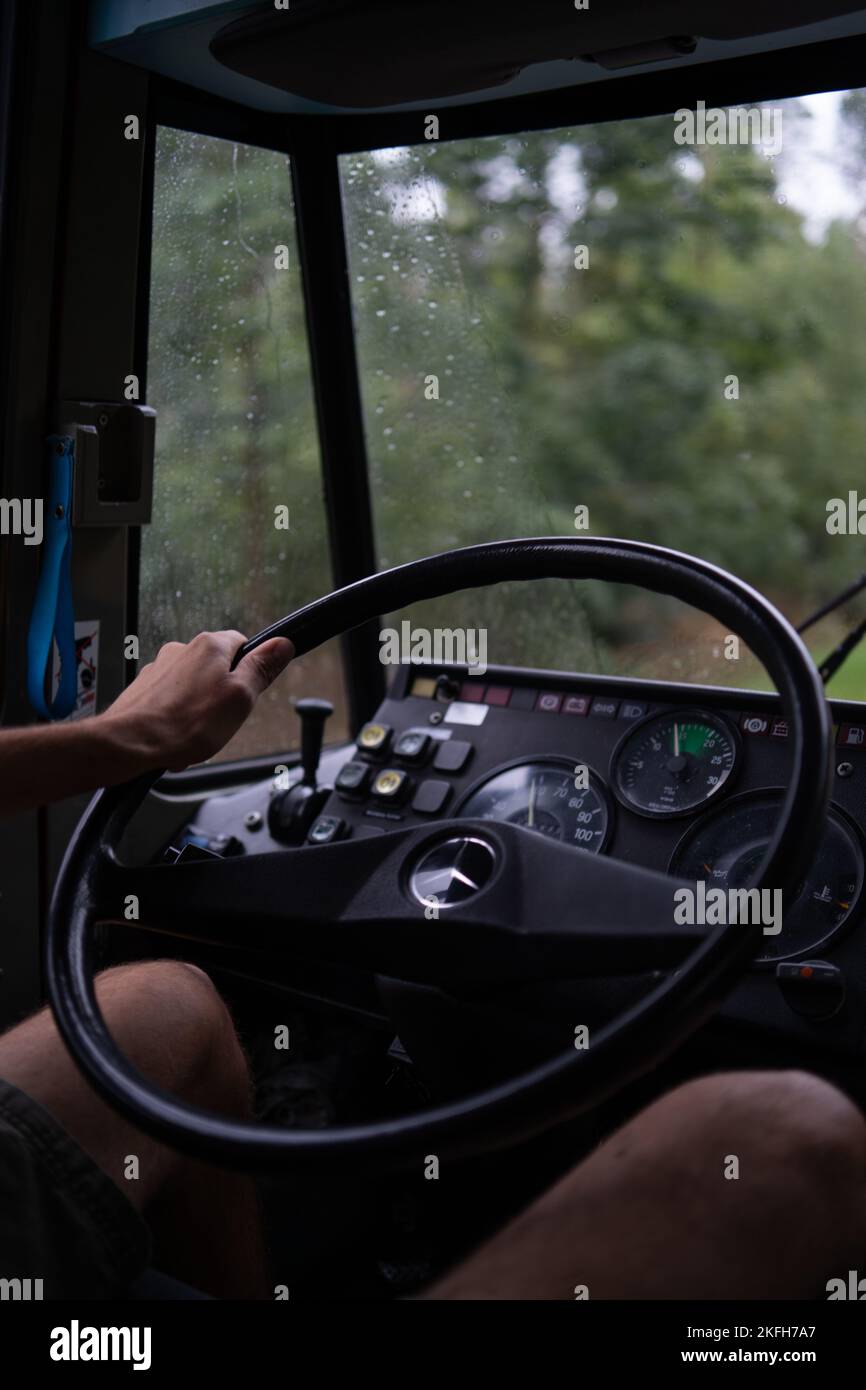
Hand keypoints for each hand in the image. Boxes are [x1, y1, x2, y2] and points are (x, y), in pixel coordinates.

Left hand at [100, 630, 293, 771]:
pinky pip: (172, 702)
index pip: (244, 645)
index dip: (251, 671)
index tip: (249, 693)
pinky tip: (176, 738)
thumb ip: (262, 669)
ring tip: (196, 735)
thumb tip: (283, 643)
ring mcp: (160, 668)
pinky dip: (178, 718)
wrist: (129, 742)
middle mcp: (183, 649)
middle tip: (223, 721)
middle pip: (218, 668)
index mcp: (210, 645)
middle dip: (224, 695)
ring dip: (200, 710)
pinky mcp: (144, 689)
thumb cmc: (186, 723)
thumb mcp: (240, 697)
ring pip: (195, 688)